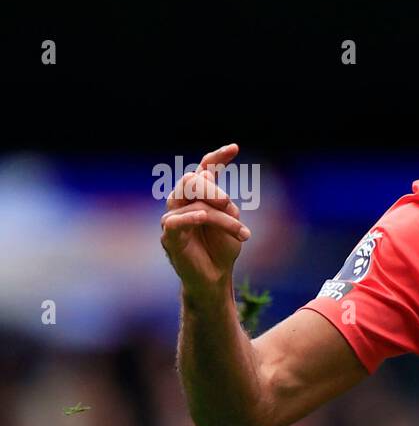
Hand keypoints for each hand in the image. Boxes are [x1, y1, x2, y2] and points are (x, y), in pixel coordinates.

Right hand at [160, 143, 249, 298]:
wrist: (216, 277)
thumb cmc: (222, 247)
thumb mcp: (231, 221)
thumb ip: (222, 203)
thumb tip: (210, 182)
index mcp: (198, 196)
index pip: (203, 169)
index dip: (217, 157)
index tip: (235, 148)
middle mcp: (182, 203)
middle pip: (191, 181)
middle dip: (214, 190)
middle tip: (230, 205)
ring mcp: (173, 219)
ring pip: (193, 204)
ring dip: (221, 218)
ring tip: (242, 233)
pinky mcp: (169, 237)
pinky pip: (174, 221)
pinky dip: (191, 217)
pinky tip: (202, 217)